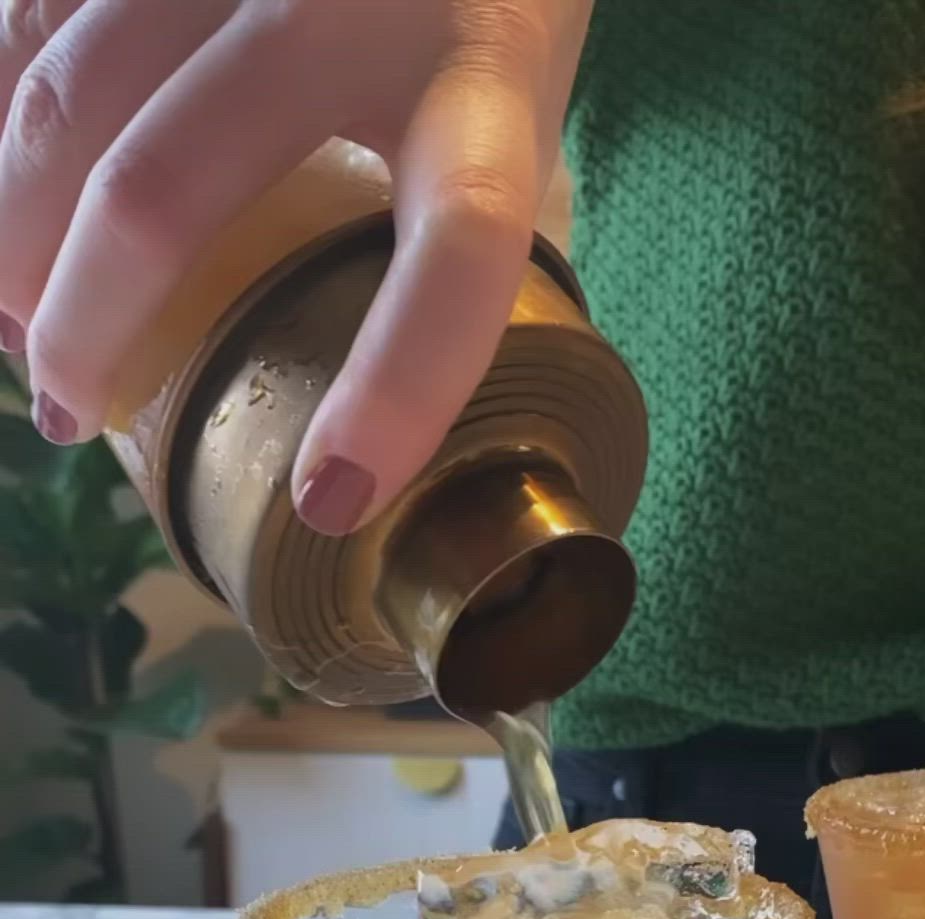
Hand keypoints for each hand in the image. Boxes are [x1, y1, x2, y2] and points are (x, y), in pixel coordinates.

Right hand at [0, 0, 591, 530]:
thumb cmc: (476, 0)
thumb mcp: (503, 107)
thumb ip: (438, 218)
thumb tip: (330, 396)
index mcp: (487, 70)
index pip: (460, 243)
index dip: (396, 385)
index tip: (330, 493)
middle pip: (161, 193)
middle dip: (87, 328)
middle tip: (70, 406)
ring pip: (64, 98)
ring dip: (9, 233)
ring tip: (12, 317)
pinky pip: (30, 10)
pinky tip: (5, 193)